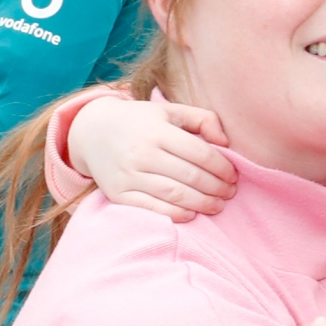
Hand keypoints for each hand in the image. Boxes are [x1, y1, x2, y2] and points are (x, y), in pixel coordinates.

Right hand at [70, 94, 235, 221]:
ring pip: (175, 194)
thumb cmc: (140, 121)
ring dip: (203, 203)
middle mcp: (141, 153)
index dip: (223, 167)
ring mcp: (128, 175)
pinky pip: (153, 208)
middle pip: (191, 176)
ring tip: (218, 205)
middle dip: (217, 188)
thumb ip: (203, 119)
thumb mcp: (170, 111)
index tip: (234, 175)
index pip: (200, 153)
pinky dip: (177, 214)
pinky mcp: (117, 194)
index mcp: (157, 130)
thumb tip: (225, 142)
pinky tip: (192, 214)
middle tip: (230, 192)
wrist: (91, 131)